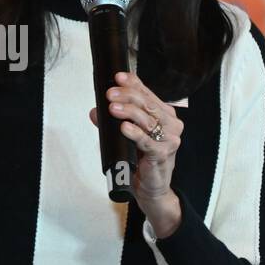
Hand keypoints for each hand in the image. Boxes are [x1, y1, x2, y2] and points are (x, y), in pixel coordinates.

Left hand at [88, 71, 184, 237]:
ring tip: (111, 108)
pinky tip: (124, 128)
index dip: (133, 83)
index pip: (148, 93)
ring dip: (128, 112)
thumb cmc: (141, 159)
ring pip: (148, 120)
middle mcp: (171, 124)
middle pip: (147, 105)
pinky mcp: (163, 155)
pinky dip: (135, 134)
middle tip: (109, 93)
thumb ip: (112, 122)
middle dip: (127, 96)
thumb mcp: (126, 136)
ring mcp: (170, 140)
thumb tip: (94, 111)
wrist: (151, 188)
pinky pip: (148, 142)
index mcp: (164, 115)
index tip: (117, 77)